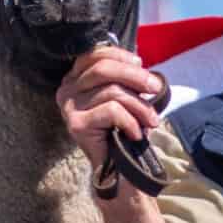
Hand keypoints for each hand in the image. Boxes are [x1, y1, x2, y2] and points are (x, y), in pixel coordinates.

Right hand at [54, 46, 167, 175]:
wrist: (116, 167)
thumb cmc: (122, 128)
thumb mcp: (124, 95)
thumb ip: (125, 77)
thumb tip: (139, 64)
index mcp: (75, 78)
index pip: (95, 55)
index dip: (121, 56)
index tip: (142, 64)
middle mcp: (66, 90)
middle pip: (103, 69)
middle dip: (135, 76)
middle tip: (156, 88)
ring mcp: (68, 107)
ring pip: (112, 92)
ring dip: (139, 106)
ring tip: (151, 121)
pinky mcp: (76, 124)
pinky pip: (112, 111)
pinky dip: (131, 121)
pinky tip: (136, 134)